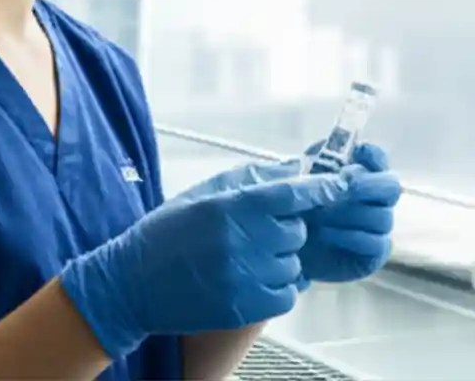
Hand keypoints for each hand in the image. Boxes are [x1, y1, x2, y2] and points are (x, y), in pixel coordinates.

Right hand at [172, 143, 401, 284]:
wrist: (132, 283)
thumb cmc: (166, 233)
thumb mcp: (204, 193)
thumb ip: (251, 179)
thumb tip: (294, 167)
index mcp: (232, 207)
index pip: (292, 194)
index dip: (322, 188)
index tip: (342, 184)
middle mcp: (242, 241)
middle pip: (296, 231)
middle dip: (283, 230)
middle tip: (254, 233)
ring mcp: (244, 276)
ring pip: (293, 264)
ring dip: (279, 261)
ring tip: (245, 259)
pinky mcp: (244, 307)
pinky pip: (286, 294)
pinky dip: (276, 288)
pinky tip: (249, 280)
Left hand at [300, 146, 401, 282]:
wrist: (284, 246)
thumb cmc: (294, 207)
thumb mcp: (296, 177)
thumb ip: (313, 160)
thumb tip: (326, 145)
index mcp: (361, 172)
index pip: (377, 157)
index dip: (371, 155)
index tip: (356, 152)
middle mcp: (376, 198)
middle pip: (391, 186)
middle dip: (367, 184)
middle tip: (344, 183)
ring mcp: (378, 226)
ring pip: (381, 216)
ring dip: (349, 214)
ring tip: (318, 214)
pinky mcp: (374, 254)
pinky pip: (376, 244)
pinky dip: (351, 237)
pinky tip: (325, 234)